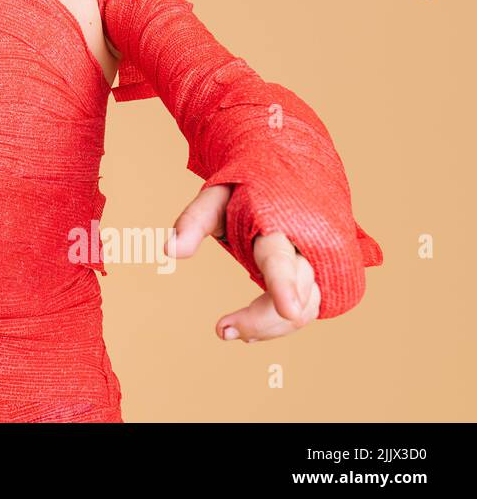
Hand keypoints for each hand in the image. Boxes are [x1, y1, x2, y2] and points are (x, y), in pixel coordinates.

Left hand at [167, 183, 320, 341]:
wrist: (294, 167)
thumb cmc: (250, 184)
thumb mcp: (217, 195)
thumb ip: (193, 222)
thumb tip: (169, 251)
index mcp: (281, 222)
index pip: (281, 258)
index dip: (285, 285)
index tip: (288, 311)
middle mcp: (310, 244)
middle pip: (297, 296)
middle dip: (260, 322)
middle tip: (221, 330)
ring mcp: (325, 260)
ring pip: (307, 308)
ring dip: (269, 327)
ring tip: (231, 329)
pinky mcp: (329, 273)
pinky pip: (312, 306)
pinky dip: (282, 321)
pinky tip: (254, 328)